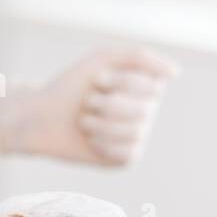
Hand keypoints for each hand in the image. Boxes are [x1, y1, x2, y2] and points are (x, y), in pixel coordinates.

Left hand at [0, 47, 178, 165]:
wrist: (40, 117)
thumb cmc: (71, 87)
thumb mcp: (102, 60)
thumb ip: (140, 58)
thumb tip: (176, 73)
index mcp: (146, 86)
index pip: (153, 86)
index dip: (120, 82)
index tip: (97, 80)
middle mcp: (146, 111)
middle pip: (143, 111)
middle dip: (107, 105)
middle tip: (88, 103)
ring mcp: (137, 135)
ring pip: (134, 132)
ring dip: (101, 125)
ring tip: (85, 121)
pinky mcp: (126, 158)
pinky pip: (127, 152)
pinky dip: (103, 145)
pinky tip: (90, 140)